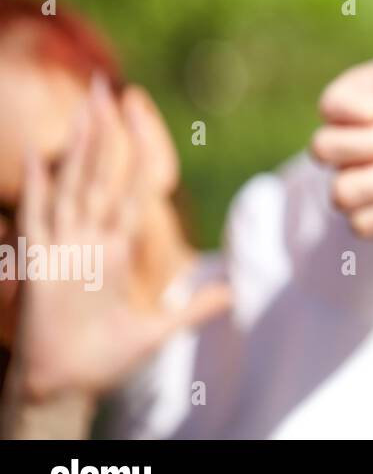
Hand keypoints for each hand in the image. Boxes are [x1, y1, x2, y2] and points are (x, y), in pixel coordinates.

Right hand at [13, 76, 230, 400]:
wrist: (64, 388)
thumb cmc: (103, 359)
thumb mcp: (158, 329)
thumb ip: (193, 308)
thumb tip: (232, 294)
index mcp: (116, 246)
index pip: (133, 187)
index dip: (139, 153)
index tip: (143, 117)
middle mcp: (90, 238)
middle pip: (101, 172)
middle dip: (106, 131)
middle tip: (110, 85)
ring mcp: (65, 247)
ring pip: (76, 182)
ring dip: (83, 144)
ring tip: (89, 103)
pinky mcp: (41, 264)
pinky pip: (38, 217)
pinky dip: (39, 186)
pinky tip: (41, 152)